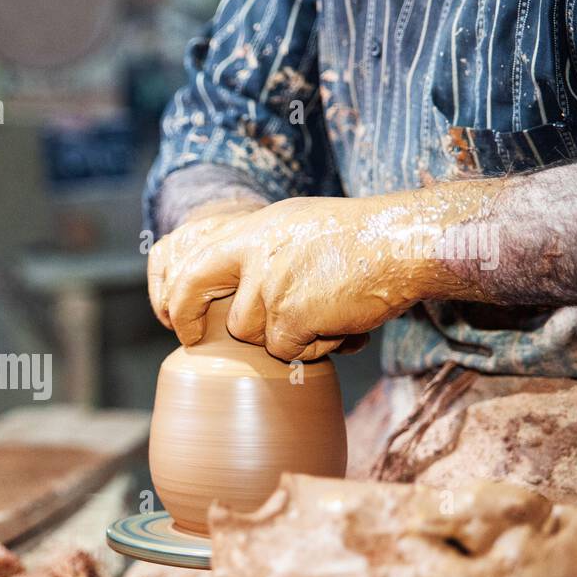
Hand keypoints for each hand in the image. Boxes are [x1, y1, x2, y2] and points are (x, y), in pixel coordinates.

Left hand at [148, 187, 494, 360]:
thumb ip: (261, 252)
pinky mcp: (290, 315)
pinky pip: (286, 351)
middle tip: (189, 339)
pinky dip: (313, 348)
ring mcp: (269, 285)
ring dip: (286, 335)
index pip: (194, 260)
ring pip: (254, 335)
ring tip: (322, 313)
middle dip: (190, 321)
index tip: (173, 315)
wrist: (402, 243)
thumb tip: (234, 287)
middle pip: (202, 295)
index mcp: (254, 229)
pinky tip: (338, 324)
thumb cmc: (361, 239)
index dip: (179, 293)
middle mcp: (254, 253)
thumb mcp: (297, 226)